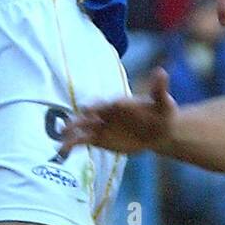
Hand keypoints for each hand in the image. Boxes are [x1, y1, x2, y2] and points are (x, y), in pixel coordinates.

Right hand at [58, 67, 176, 157]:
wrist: (159, 130)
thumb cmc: (161, 112)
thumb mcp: (162, 102)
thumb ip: (159, 88)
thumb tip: (162, 72)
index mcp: (116, 103)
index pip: (103, 104)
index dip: (95, 106)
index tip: (87, 110)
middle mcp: (105, 114)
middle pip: (87, 116)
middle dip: (77, 121)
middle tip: (66, 128)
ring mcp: (101, 126)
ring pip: (82, 129)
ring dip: (71, 135)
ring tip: (61, 144)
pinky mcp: (100, 139)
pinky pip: (84, 141)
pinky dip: (73, 146)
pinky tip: (63, 151)